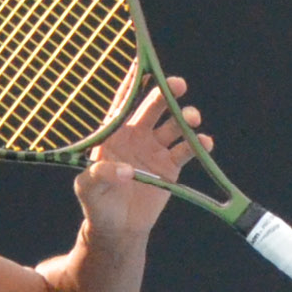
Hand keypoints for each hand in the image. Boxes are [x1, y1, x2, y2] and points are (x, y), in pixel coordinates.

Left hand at [74, 76, 205, 243]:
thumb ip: (100, 175)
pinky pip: (188, 149)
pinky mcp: (171, 166)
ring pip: (174, 125)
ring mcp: (156, 149)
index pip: (123, 103)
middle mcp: (137, 136)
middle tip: (177, 85)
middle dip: (166, 92)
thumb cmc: (97, 204)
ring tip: (191, 118)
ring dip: (186, 117)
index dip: (132, 82)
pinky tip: (203, 142)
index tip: (142, 62)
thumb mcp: (88, 189)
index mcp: (114, 135)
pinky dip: (198, 144)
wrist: (118, 228)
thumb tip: (126, 170)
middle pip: (154, 106)